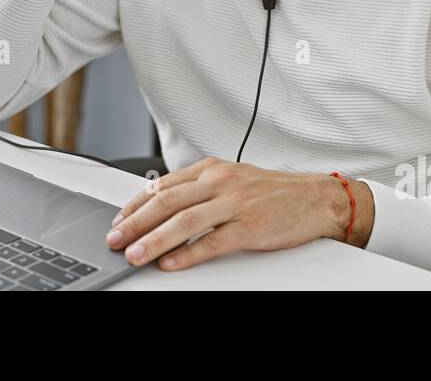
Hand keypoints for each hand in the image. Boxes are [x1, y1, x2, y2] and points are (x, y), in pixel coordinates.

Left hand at [106, 157, 374, 271]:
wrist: (315, 198)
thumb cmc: (272, 192)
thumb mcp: (230, 179)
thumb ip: (198, 188)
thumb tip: (160, 204)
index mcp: (211, 168)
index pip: (161, 185)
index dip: (135, 204)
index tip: (118, 220)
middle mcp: (220, 181)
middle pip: (166, 202)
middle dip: (135, 222)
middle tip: (115, 239)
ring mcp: (234, 204)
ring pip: (183, 222)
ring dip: (154, 240)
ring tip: (135, 254)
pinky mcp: (249, 227)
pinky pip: (211, 242)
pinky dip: (187, 255)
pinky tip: (170, 263)